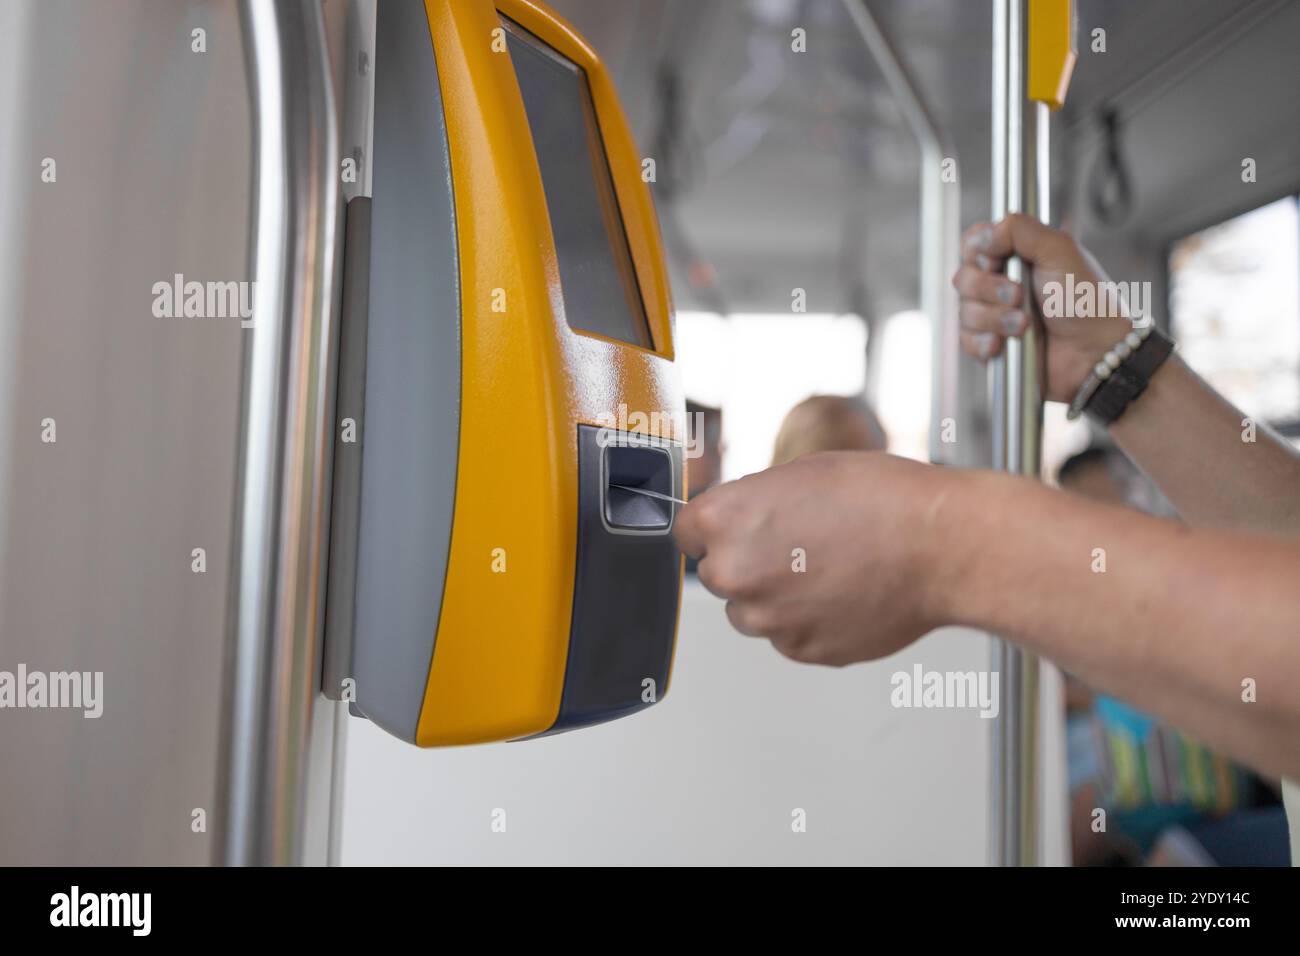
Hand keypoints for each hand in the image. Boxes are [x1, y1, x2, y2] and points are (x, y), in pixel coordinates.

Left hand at [673, 451, 955, 665]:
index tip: (734, 529)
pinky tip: (842, 592)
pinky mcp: (800, 650)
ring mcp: (767, 619)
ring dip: (774, 596)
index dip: (715, 528)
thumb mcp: (799, 473)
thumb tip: (738, 522)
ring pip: (750, 611)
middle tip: (798, 544)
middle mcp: (735, 573)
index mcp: (725, 521)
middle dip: (746, 561)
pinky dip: (807, 620)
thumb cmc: (882, 501)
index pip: (685, 532)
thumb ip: (753, 503)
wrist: (939, 546)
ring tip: (826, 568)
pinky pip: (787, 635)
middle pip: (717, 574)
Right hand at [953, 214, 1134, 402]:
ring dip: (994, 318)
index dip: (978, 251)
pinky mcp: (990, 345)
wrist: (1094, 352)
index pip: (974, 243)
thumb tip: (986, 232)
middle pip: (963, 277)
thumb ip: (1021, 229)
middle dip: (988, 288)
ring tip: (1025, 325)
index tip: (996, 260)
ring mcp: (993, 316)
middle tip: (1019, 296)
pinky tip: (1006, 343)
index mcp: (1016, 256)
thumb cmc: (1087, 303)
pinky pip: (967, 341)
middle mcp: (1001, 283)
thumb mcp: (1060, 251)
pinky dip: (985, 342)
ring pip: (964, 310)